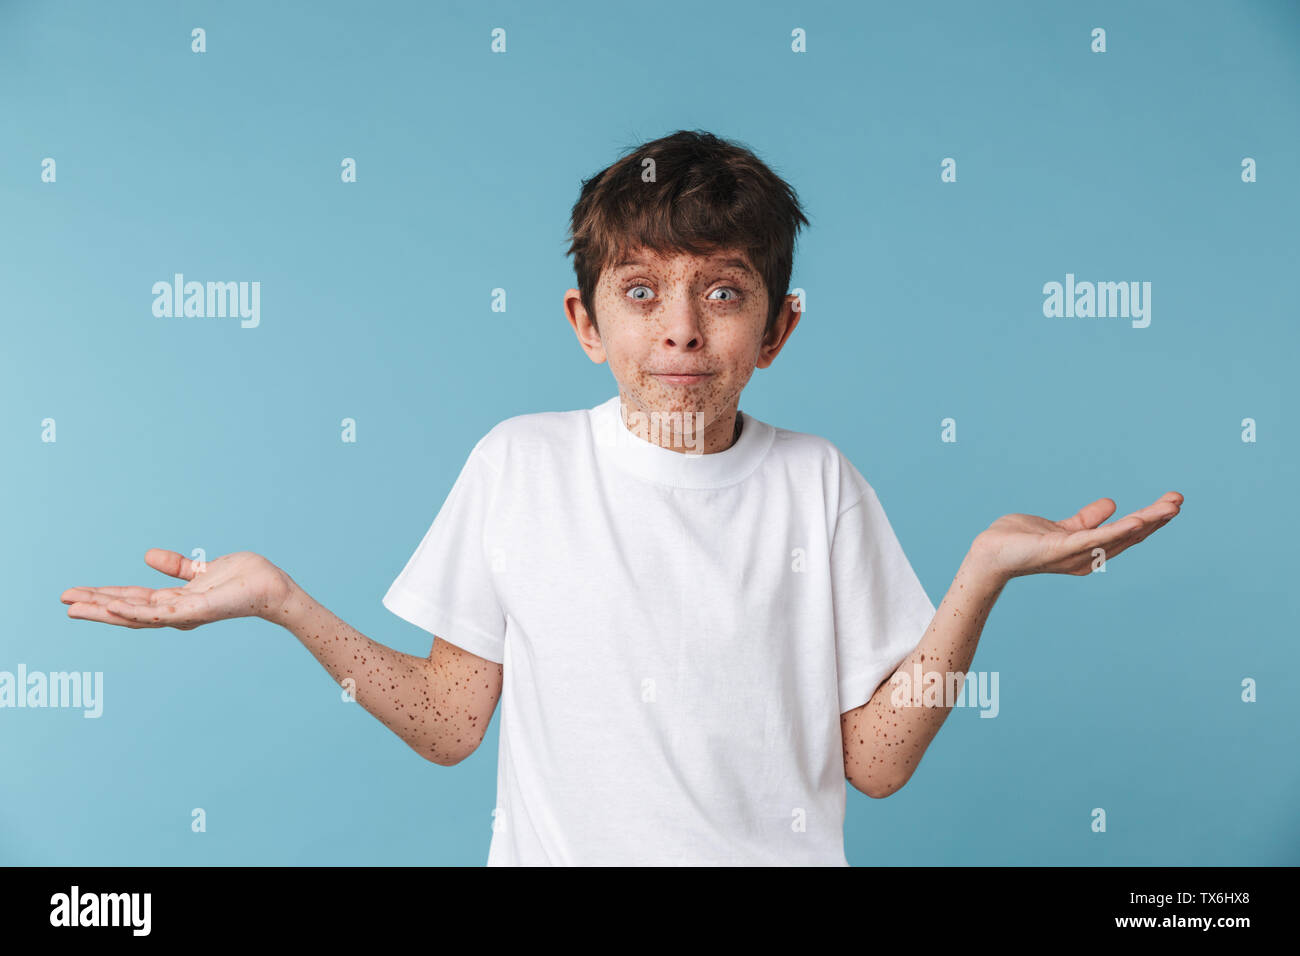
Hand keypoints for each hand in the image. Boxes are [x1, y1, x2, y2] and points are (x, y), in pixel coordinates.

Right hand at [60, 549, 295, 629]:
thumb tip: (147, 556)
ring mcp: (185, 614)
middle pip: (127, 611)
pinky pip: (161, 612)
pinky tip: (113, 607)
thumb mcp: (202, 570)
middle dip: (94, 606)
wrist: (273, 586)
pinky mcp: (197, 611)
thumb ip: (177, 567)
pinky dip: (135, 611)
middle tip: (63, 600)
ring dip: (105, 610)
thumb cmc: (244, 579)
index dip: (104, 597)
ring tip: (74, 606)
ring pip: (137, 614)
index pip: (133, 600)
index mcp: (176, 602)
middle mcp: (177, 613)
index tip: (76, 593)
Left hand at [969, 492, 1183, 580]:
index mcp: (1089, 550)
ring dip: (1145, 522)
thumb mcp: (1060, 527)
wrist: (989, 553)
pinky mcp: (1059, 549)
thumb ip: (1086, 519)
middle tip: (1179, 501)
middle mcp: (1087, 557)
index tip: (1172, 502)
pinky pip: (1092, 539)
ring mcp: (1074, 555)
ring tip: (1169, 508)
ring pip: (1117, 537)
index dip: (1150, 519)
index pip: (1126, 534)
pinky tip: (1136, 520)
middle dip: (1156, 519)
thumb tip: (1113, 504)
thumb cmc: (1020, 541)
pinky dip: (1115, 530)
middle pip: (1129, 536)